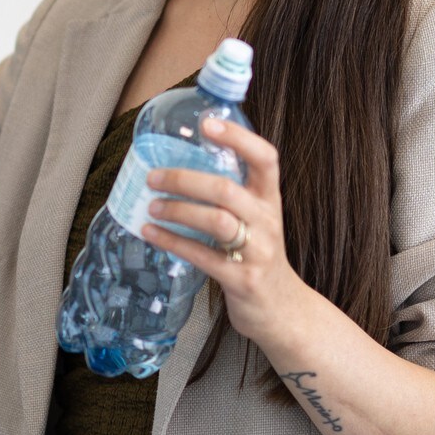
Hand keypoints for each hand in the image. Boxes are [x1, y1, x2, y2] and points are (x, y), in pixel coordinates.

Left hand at [140, 118, 311, 349]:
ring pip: (216, 221)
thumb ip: (232, 195)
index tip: (207, 123)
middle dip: (185, 180)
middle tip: (154, 177)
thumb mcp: (256, 220)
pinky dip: (172, 242)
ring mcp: (257, 252)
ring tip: (152, 206)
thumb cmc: (259, 256)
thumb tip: (180, 165)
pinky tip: (151, 233)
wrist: (283, 310)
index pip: (265, 158)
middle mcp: (267, 221)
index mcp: (270, 199)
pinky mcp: (242, 280)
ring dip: (178, 210)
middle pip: (227, 190)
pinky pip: (202, 256)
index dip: (238, 138)